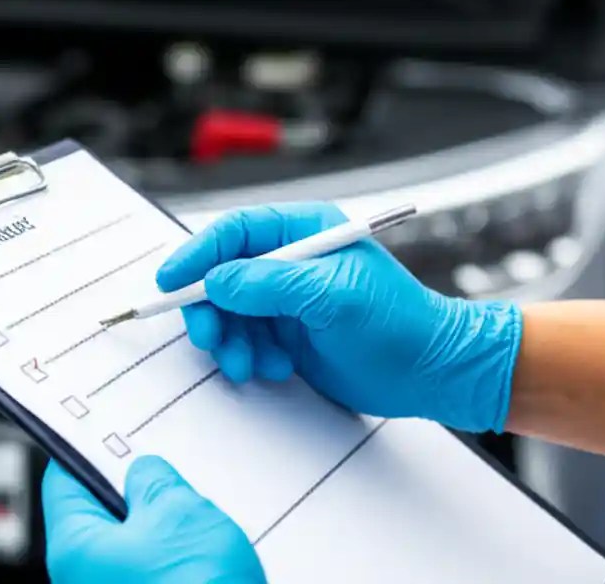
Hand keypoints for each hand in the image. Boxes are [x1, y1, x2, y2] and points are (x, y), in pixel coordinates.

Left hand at [42, 456, 264, 583]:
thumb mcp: (179, 511)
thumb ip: (155, 482)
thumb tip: (146, 474)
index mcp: (74, 548)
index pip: (63, 481)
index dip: (86, 449)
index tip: (104, 431)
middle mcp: (85, 579)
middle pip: (101, 514)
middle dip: (136, 491)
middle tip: (166, 475)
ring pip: (134, 544)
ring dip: (165, 527)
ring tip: (196, 520)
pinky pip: (156, 570)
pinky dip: (178, 556)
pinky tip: (206, 552)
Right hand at [156, 201, 521, 432]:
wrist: (432, 372)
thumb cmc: (400, 322)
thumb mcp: (332, 295)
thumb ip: (269, 284)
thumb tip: (216, 281)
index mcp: (303, 231)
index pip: (234, 232)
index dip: (198, 254)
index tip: (172, 280)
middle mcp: (290, 261)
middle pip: (221, 275)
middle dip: (209, 308)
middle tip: (209, 337)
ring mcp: (286, 299)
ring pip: (228, 312)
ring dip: (230, 340)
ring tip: (250, 363)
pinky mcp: (287, 333)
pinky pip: (245, 339)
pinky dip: (247, 356)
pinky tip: (273, 368)